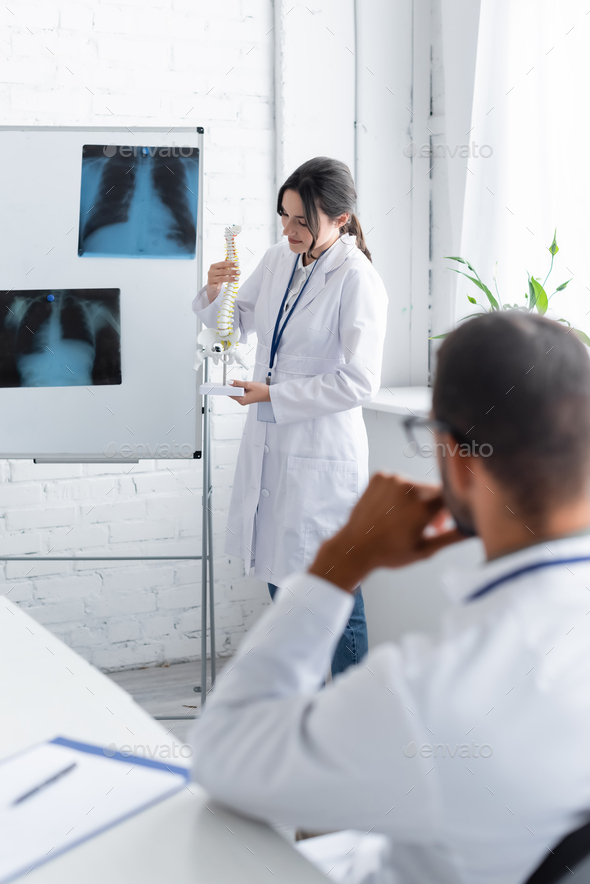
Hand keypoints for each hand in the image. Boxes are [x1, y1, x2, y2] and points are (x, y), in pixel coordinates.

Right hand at [206, 261, 239, 303]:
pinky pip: (214, 287)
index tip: (237, 264)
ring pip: (221, 279)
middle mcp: (211, 272)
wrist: (212, 287)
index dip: (230, 263)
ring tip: (237, 278)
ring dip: (230, 279)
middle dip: (232, 271)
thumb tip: (232, 254)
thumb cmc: (217, 276)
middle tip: (239, 272)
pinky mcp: (211, 287)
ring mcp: (211, 279)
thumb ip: (226, 263)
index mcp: (214, 266)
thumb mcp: (220, 269)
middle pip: (223, 271)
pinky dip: (217, 287)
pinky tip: (219, 287)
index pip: (223, 263)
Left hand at [228, 380, 270, 405]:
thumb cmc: (262, 390)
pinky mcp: (246, 398)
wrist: (269, 394)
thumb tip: (230, 382)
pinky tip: (248, 387)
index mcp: (242, 400)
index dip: (228, 387)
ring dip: (240, 387)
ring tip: (247, 386)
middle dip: (235, 386)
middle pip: (233, 392)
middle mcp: (242, 401)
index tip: (227, 384)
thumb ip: (238, 383)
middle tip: (242, 384)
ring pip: (237, 392)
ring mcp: (244, 400)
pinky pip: (241, 392)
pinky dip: (242, 389)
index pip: (230, 393)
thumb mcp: (248, 384)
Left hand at [309, 473, 465, 592]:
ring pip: (417, 484)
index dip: (450, 510)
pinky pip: (399, 480)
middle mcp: (409, 488)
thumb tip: (472, 530)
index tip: (443, 521)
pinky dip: (399, 492)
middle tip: (425, 525)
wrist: (354, 546)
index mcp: (422, 507)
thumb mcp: (424, 550)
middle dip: (434, 505)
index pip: (451, 497)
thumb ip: (451, 537)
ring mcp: (392, 479)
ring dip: (416, 498)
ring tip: (404, 518)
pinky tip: (391, 509)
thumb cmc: (389, 552)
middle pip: (434, 490)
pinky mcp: (380, 475)